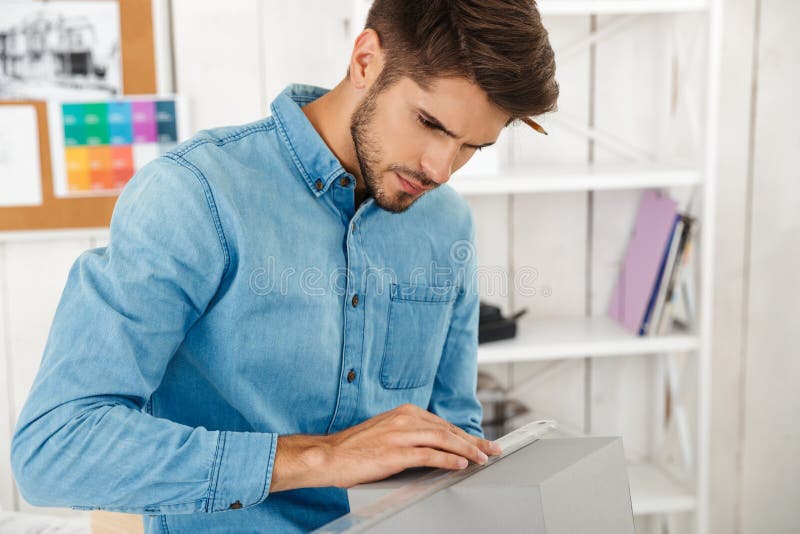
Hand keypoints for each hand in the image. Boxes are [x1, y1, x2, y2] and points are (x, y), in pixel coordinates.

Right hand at [269, 404, 501, 491]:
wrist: (329, 455)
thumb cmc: (355, 448)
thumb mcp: (386, 432)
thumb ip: (409, 435)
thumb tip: (434, 447)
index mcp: (405, 412)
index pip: (443, 424)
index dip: (465, 434)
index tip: (481, 442)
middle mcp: (405, 419)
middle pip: (448, 430)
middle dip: (473, 441)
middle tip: (492, 449)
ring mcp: (400, 435)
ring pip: (443, 440)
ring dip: (467, 450)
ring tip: (482, 458)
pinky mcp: (395, 453)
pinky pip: (429, 455)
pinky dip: (448, 460)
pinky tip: (460, 465)